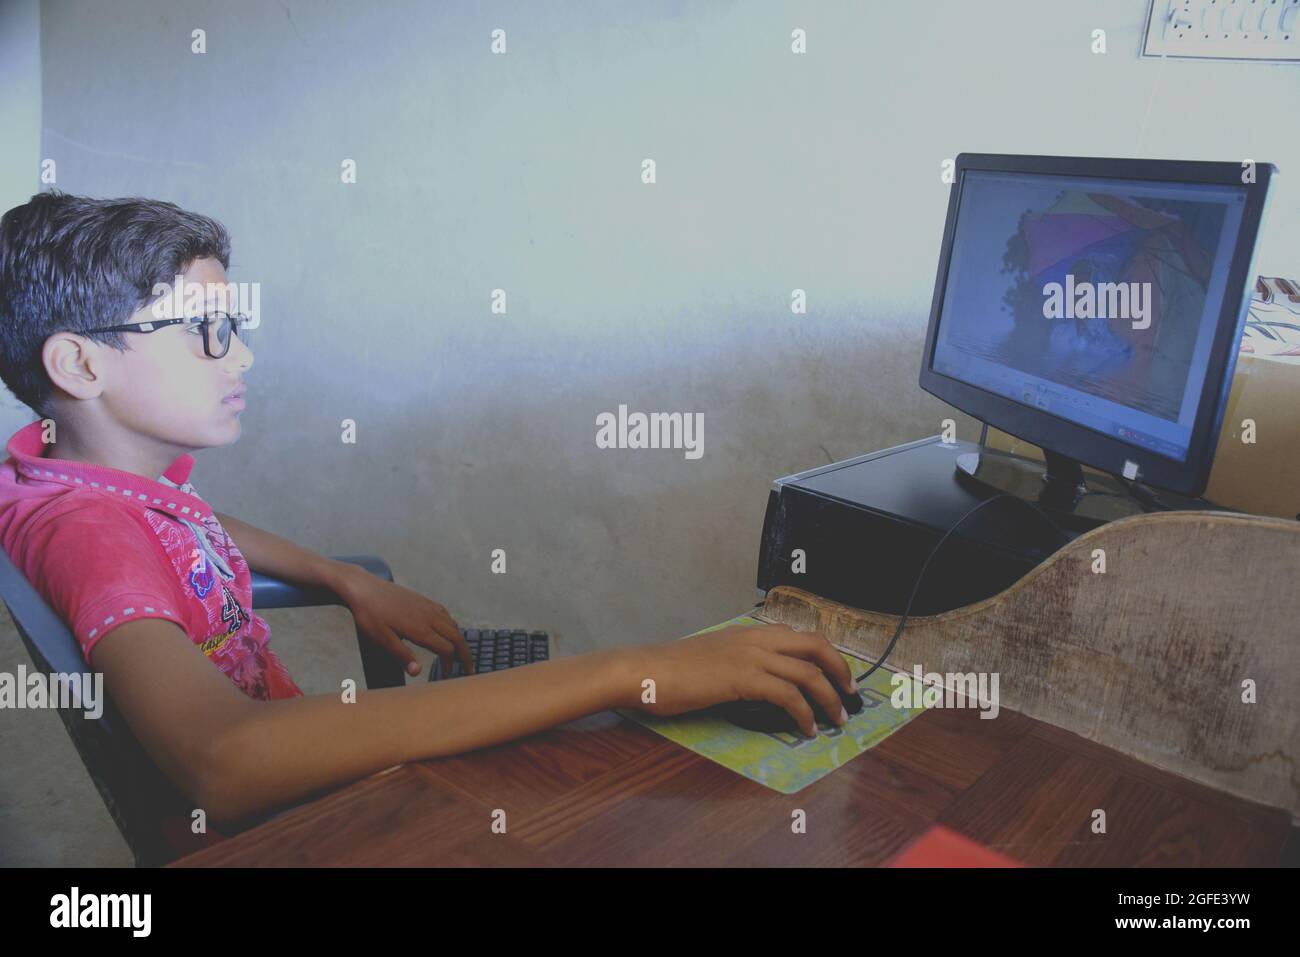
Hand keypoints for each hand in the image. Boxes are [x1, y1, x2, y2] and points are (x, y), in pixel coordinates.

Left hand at [331, 565, 471, 677]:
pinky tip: (447, 631)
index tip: (447, 676)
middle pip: (457, 637)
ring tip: (460, 653)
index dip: (450, 665)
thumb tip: (418, 672)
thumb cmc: (370, 615)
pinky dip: (452, 626)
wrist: (364, 588)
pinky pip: (446, 614)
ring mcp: (428, 607)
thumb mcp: (382, 639)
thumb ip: (402, 656)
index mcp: (421, 629)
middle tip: (470, 669)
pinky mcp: (424, 600)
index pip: (447, 650)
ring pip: (453, 625)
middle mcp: (430, 617)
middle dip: (465, 654)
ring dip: (460, 640)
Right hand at [624, 623, 855, 736]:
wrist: (645, 670)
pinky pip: (788, 694)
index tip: (841, 677)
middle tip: (851, 695)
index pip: (802, 636)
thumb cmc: (671, 670)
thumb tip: (763, 687)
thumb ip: (741, 665)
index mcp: (750, 632)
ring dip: (829, 698)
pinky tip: (807, 729)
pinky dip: (804, 714)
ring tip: (837, 720)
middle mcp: (756, 638)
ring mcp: (751, 656)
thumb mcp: (714, 658)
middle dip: (841, 671)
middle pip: (816, 646)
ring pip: (808, 672)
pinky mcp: (743, 678)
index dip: (829, 655)